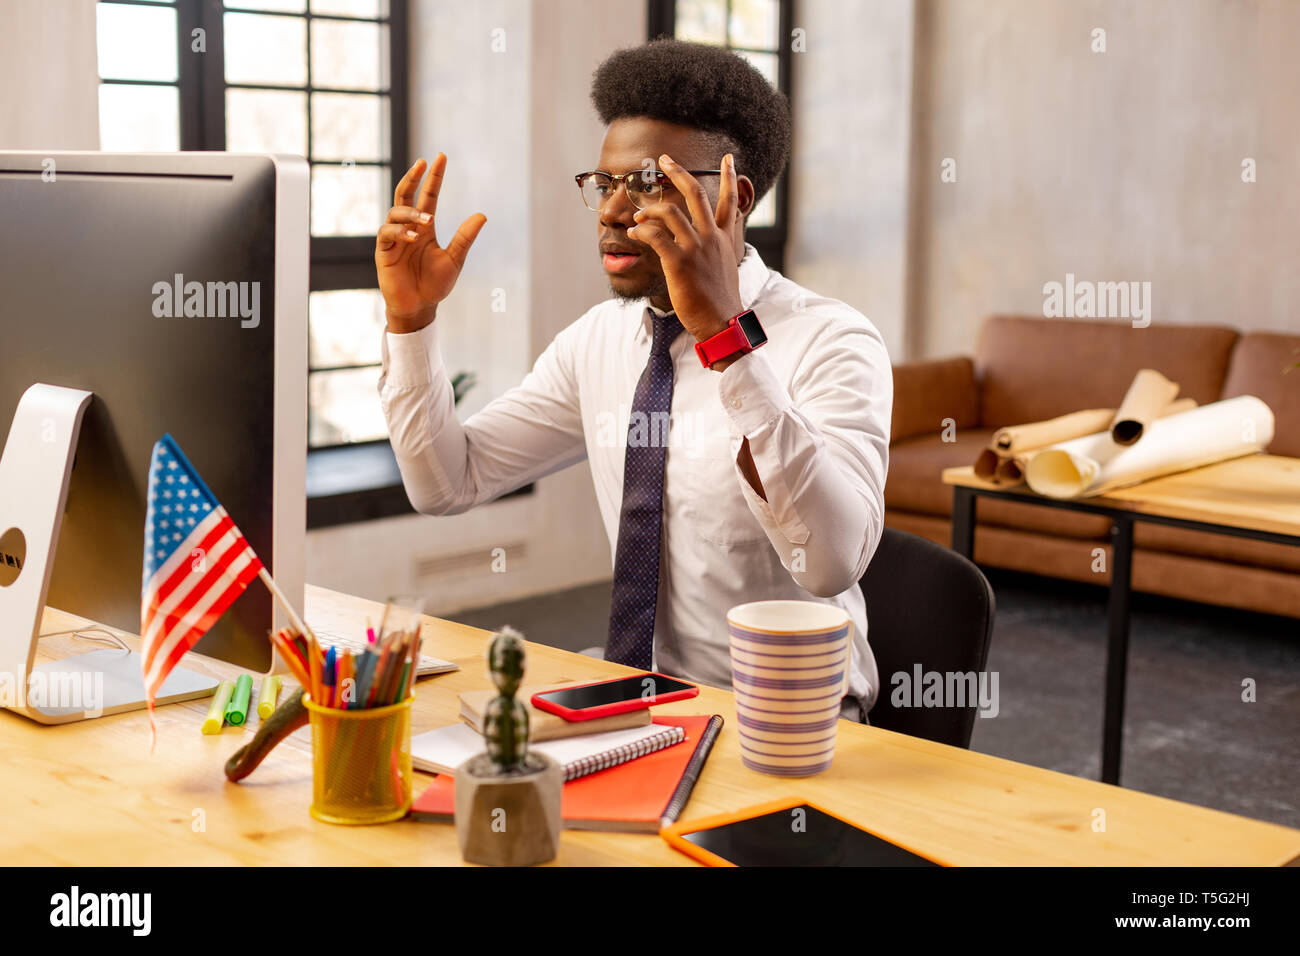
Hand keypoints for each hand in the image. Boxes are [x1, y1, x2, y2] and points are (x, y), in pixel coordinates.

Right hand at [375, 155, 486, 333]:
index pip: (428, 196)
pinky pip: (387, 233)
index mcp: (424, 228)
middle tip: (422, 163)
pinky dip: (399, 232)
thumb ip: (465, 238)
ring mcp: (394, 239)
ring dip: (411, 212)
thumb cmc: (434, 285)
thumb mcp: (454, 259)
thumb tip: (482, 215)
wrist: (419, 307)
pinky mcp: (384, 252)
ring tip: (427, 221)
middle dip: (413, 177)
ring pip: (395, 212)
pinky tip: (413, 236)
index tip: (440, 157)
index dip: (434, 177)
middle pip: (405, 194)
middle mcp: (408, 228)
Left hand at [627, 153, 743, 346]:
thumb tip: (712, 243)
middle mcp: (711, 238)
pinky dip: (641, 231)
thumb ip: (718, 249)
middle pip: (696, 194)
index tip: (727, 158)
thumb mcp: (726, 268)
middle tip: (664, 159)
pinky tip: (633, 235)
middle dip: (678, 172)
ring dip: (649, 209)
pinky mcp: (679, 262)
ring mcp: (695, 248)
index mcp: (723, 238)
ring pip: (670, 212)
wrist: (721, 322)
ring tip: (637, 216)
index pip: (730, 201)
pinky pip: (655, 236)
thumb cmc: (720, 300)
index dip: (729, 177)